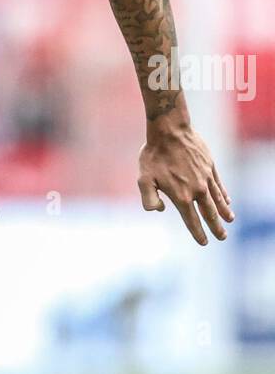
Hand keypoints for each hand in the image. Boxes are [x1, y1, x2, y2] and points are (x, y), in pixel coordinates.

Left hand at [137, 123, 232, 244]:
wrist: (170, 131)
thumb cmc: (153, 156)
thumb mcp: (143, 180)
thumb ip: (149, 199)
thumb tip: (159, 211)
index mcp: (181, 196)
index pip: (192, 220)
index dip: (198, 233)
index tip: (204, 242)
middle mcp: (197, 190)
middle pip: (210, 214)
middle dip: (216, 227)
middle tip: (222, 238)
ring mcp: (206, 178)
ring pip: (218, 200)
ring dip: (224, 212)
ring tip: (229, 221)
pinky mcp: (210, 167)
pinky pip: (219, 185)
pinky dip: (223, 195)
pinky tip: (227, 200)